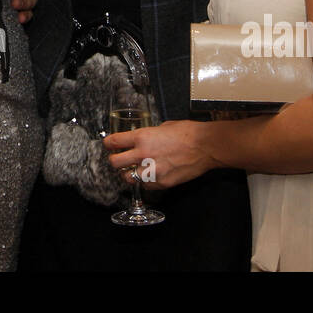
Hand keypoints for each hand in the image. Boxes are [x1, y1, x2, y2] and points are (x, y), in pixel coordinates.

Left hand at [103, 120, 217, 189]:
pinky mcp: (161, 183)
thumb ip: (149, 135)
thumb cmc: (188, 133)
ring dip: (129, 174)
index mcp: (142, 137)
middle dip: (114, 161)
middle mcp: (143, 155)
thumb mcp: (163, 127)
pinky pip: (145, 186)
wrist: (205, 146)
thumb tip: (143, 139)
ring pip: (127, 178)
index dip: (108, 144)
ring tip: (134, 170)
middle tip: (119, 160)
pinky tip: (151, 175)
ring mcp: (152, 171)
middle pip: (115, 163)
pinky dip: (145, 182)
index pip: (113, 142)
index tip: (109, 145)